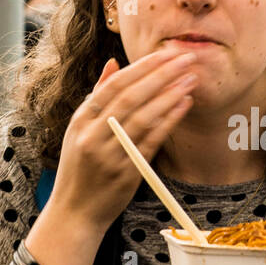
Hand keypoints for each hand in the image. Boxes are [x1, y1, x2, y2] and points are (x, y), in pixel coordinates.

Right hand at [42, 45, 199, 233]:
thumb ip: (97, 97)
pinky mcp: (126, 173)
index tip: (164, 52)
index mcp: (80, 121)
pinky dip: (169, 120)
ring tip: (190, 78)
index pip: (113, 86)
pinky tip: (184, 104)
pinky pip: (152, 141)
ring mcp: (109, 155)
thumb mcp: (78, 130)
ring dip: (169, 94)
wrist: (75, 212)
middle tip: (184, 57)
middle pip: (131, 97)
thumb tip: (114, 63)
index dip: (141, 67)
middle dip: (160, 74)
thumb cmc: (80, 168)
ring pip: (144, 117)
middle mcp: (92, 136)